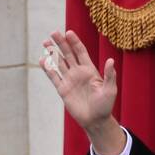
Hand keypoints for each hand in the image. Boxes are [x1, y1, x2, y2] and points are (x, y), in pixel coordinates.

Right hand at [39, 29, 121, 150]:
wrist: (95, 121)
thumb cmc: (105, 106)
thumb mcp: (110, 90)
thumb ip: (109, 75)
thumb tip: (111, 60)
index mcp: (89, 70)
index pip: (80, 52)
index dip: (75, 42)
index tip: (69, 32)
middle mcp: (78, 73)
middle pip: (68, 54)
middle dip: (61, 43)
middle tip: (53, 32)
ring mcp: (69, 80)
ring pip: (59, 62)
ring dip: (53, 52)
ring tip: (46, 42)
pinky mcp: (63, 89)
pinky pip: (54, 77)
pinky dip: (48, 69)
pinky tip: (42, 60)